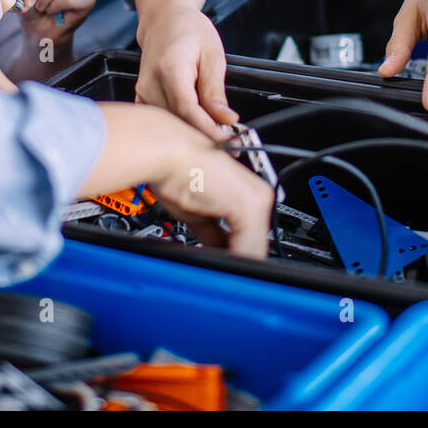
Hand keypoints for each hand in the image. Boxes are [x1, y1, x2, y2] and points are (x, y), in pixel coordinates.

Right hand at [85, 102, 271, 257]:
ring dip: (230, 264)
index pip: (248, 238)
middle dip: (232, 262)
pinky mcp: (249, 206)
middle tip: (214, 276)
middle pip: (252, 244)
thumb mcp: (197, 212)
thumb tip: (215, 251)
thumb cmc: (175, 171)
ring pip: (251, 249)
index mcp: (250, 195)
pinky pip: (245, 249)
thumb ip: (212, 232)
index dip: (233, 257)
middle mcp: (260, 196)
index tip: (219, 269)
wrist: (167, 151)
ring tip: (213, 273)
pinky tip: (214, 267)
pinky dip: (230, 262)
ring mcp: (257, 201)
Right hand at [135, 0, 238, 137]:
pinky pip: (160, 121)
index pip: (188, 110)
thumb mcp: (212, 55)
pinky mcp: (141, 98)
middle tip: (231, 141)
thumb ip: (215, 90)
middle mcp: (151, 82)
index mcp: (170, 68)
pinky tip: (195, 124)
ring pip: (168, 125)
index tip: (229, 140)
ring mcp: (143, 92)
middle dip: (205, 135)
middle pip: (177, 122)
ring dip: (192, 132)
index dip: (208, 129)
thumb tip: (226, 119)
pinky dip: (179, 127)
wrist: (163, 20)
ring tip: (215, 130)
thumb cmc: (188, 30)